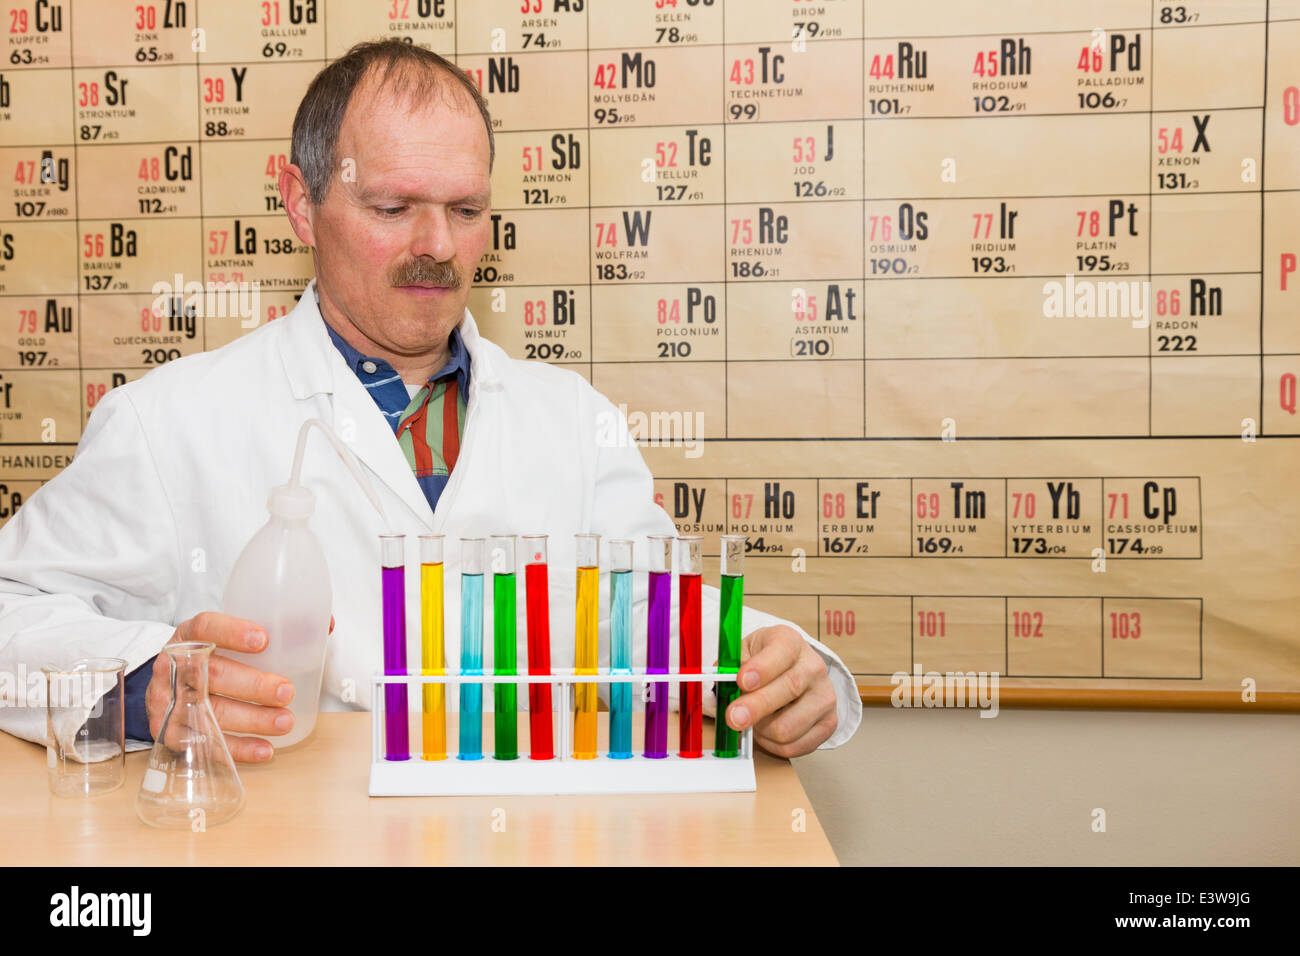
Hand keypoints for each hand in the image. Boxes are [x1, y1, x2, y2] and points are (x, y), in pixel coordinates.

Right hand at [145, 611, 330, 762]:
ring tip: (285, 721)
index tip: (264, 639)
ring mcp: (169, 701)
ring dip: (251, 719)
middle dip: (252, 685)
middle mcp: (175, 667)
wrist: (166, 687)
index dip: (232, 632)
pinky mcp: (171, 732)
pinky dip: (238, 748)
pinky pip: (205, 743)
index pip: (205, 627)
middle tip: (286, 691)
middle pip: (212, 674)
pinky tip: (264, 748)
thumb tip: (325, 626)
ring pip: (210, 711)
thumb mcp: (228, 637)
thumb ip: (274, 628)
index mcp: (189, 636)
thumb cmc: (211, 658)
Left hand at [723, 625, 837, 757]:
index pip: (781, 653)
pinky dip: (773, 744)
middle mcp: (814, 667)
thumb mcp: (744, 653)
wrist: (793, 671)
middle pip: (788, 690)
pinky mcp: (829, 723)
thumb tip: (718, 686)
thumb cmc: (763, 662)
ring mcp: (825, 696)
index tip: (741, 681)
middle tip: (733, 718)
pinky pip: (795, 746)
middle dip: (756, 707)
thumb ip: (730, 668)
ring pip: (788, 727)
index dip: (761, 669)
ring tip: (754, 721)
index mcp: (791, 642)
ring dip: (762, 730)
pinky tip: (767, 730)